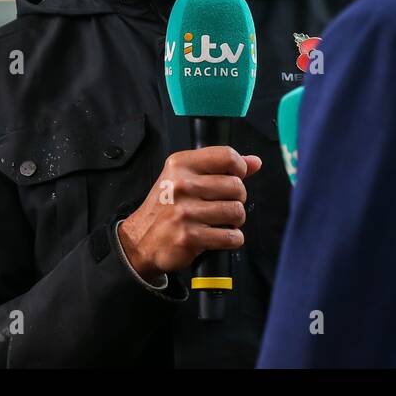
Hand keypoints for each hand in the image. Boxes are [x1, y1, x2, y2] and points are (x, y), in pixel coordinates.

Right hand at [117, 147, 261, 279]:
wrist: (141, 239)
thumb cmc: (166, 207)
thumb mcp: (185, 177)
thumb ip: (221, 167)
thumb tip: (255, 162)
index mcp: (181, 164)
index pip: (227, 156)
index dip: (239, 168)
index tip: (235, 177)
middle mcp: (182, 185)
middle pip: (236, 186)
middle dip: (237, 199)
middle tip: (223, 205)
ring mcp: (185, 211)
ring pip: (236, 212)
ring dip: (235, 221)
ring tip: (221, 221)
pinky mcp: (190, 236)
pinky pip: (231, 236)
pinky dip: (232, 239)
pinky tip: (218, 236)